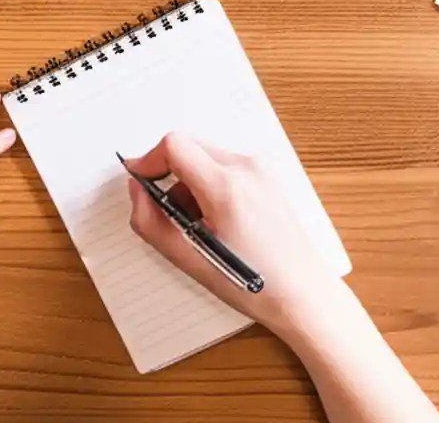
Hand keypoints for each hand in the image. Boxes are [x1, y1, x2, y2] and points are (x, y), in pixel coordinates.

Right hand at [125, 133, 348, 335]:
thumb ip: (150, 222)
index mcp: (226, 187)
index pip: (174, 145)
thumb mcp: (187, 259)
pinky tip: (217, 220)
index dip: (148, 161)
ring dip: (189, 182)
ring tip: (199, 224)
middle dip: (169, 174)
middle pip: (188, 146)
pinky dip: (209, 185)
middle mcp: (246, 168)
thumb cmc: (254, 283)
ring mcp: (260, 169)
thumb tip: (138, 191)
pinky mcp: (266, 175)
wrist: (301, 292)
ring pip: (204, 156)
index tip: (141, 180)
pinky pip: (223, 165)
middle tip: (169, 212)